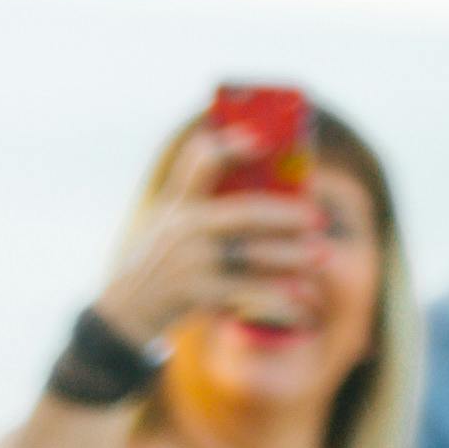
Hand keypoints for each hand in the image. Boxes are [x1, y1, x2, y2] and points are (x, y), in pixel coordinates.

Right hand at [85, 132, 319, 353]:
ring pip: (252, 256)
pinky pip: (247, 293)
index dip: (230, 147)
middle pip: (244, 214)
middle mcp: (183, 228)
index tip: (262, 139)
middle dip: (284, 214)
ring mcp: (189, 262)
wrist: (128, 309)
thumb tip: (272, 184)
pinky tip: (302, 294)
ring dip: (291, 256)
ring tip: (321, 255)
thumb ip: (206, 198)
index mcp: (179, 201)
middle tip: (318, 217)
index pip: (201, 160)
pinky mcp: (196, 295)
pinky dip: (277, 294)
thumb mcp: (172, 220)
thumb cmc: (165, 256)